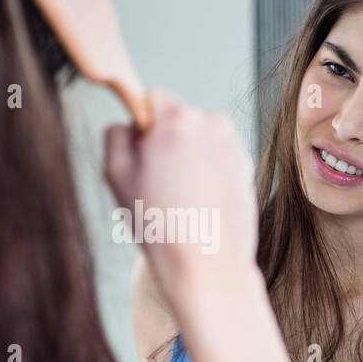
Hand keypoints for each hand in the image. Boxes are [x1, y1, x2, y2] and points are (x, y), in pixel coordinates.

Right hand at [103, 89, 258, 314]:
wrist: (207, 265)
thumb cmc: (160, 225)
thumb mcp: (116, 176)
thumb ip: (116, 135)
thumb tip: (129, 123)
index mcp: (177, 120)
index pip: (151, 96)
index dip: (141, 125)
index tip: (141, 155)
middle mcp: (211, 123)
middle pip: (177, 115)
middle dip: (164, 139)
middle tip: (158, 183)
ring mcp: (233, 144)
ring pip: (197, 136)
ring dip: (186, 155)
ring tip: (180, 197)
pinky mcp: (245, 165)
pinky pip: (215, 155)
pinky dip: (205, 169)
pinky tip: (198, 202)